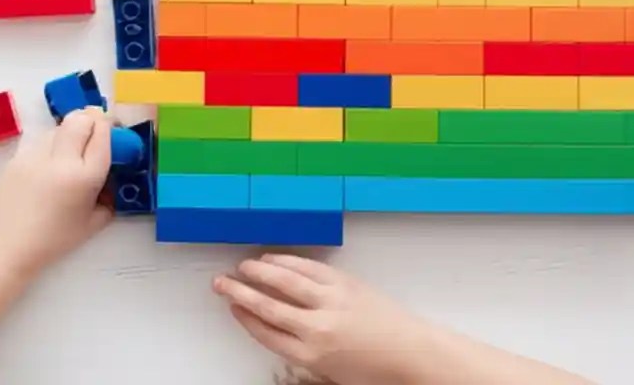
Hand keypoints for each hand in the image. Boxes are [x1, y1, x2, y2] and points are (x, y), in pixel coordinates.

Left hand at [0, 108, 113, 278]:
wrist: (6, 247)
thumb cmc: (53, 241)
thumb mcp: (93, 224)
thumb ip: (109, 199)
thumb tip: (112, 181)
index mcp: (84, 176)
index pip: (102, 132)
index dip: (110, 127)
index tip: (113, 133)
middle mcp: (61, 159)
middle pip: (81, 118)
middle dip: (92, 120)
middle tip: (94, 134)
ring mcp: (35, 155)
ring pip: (59, 127)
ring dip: (70, 132)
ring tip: (69, 154)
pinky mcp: (17, 157)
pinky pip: (40, 142)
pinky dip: (51, 147)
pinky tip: (48, 169)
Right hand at [212, 254, 433, 384]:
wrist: (412, 354)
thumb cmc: (377, 371)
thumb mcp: (332, 376)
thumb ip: (305, 356)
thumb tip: (284, 336)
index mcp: (310, 356)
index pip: (265, 331)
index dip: (244, 317)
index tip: (232, 306)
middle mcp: (316, 328)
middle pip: (266, 305)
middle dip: (239, 291)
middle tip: (221, 282)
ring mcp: (331, 302)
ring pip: (285, 281)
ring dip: (260, 271)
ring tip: (244, 266)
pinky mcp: (345, 284)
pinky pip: (309, 269)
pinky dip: (288, 262)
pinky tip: (275, 259)